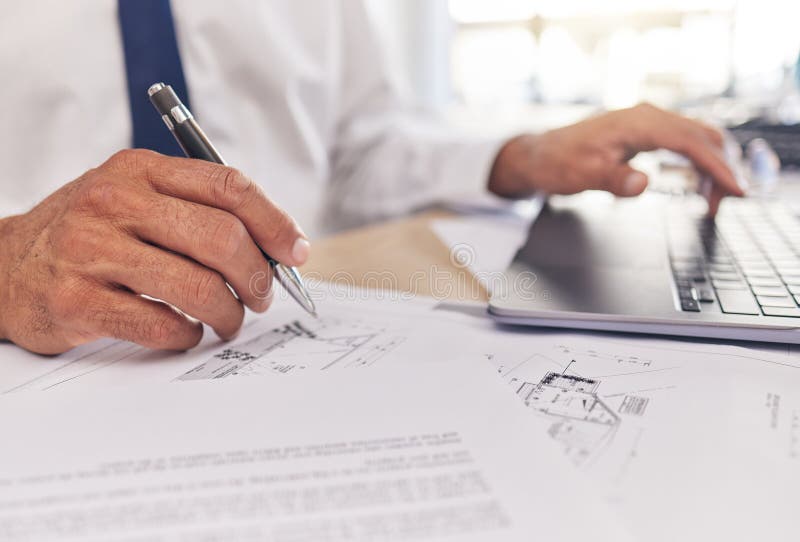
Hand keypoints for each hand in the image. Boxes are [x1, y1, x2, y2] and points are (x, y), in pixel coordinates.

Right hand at [0, 150, 309, 354]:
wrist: (4, 266)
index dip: (275, 222)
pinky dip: (188, 335)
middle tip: (262, 297)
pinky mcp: (76, 301)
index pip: (228, 186)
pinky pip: (161, 324)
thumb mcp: (134, 198)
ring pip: (197, 286)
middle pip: (221, 238)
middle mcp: (114, 202)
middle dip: (257, 276)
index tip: (296, 252)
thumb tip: (276, 250)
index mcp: (139, 170)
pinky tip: (186, 332)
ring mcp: (92, 251)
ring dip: (228, 313)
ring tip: (228, 320)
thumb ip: (197, 212)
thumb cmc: (88, 234)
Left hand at [488, 103, 743, 214]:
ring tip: (713, 200)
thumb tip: (642, 184)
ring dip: (711, 166)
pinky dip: (698, 162)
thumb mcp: (581, 176)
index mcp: (637, 123)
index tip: (734, 189)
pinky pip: (683, 143)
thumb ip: (613, 180)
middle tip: (723, 203)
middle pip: (702, 137)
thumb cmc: (558, 163)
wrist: (540, 154)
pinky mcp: (645, 132)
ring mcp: (647, 122)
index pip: (690, 142)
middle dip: (720, 168)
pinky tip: (699, 184)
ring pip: (697, 138)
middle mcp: (647, 117)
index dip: (716, 166)